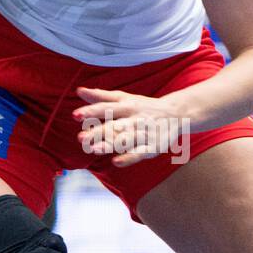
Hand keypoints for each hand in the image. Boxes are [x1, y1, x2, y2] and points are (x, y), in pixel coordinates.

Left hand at [72, 87, 189, 166]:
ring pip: (127, 139)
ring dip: (111, 145)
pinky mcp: (154, 146)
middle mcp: (136, 118)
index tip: (75, 115)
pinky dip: (129, 157)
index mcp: (127, 105)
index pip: (107, 108)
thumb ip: (101, 96)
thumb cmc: (143, 106)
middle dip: (98, 132)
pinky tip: (116, 162)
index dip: (91, 112)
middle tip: (80, 138)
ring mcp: (145, 133)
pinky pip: (141, 153)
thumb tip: (78, 90)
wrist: (176, 114)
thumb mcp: (124, 98)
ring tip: (94, 149)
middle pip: (115, 125)